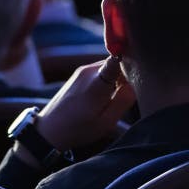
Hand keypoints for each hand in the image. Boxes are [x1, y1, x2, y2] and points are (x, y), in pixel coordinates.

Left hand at [14, 56, 135, 167]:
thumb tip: (134, 83)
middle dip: (126, 76)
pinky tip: (101, 97)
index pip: (118, 59)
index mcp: (97, 82)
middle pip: (117, 63)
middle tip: (124, 96)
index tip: (139, 70)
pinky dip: (106, 80)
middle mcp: (89, 70)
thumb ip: (123, 100)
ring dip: (116, 79)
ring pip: (109, 66)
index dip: (132, 61)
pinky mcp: (79, 73)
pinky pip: (100, 70)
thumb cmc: (78, 129)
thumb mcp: (106, 121)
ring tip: (110, 100)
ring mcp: (83, 70)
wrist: (49, 129)